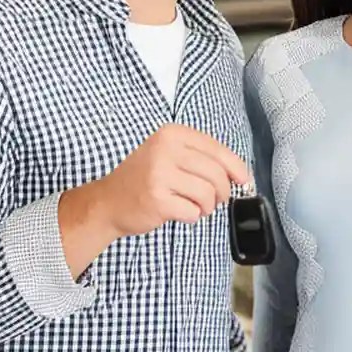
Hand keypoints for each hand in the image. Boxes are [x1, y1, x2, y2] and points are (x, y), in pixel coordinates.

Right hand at [91, 123, 250, 237]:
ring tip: (194, 205)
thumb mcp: (170, 155)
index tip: (243, 180)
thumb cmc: (145, 179)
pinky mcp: (157, 199)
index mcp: (172, 134)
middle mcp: (165, 150)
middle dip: (222, 191)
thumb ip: (202, 159)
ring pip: (208, 194)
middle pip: (216, 174)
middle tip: (214, 199)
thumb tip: (240, 175)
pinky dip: (192, 216)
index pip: (218, 150)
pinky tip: (178, 211)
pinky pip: (193, 211)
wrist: (108, 202)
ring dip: (207, 206)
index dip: (236, 168)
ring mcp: (159, 174)